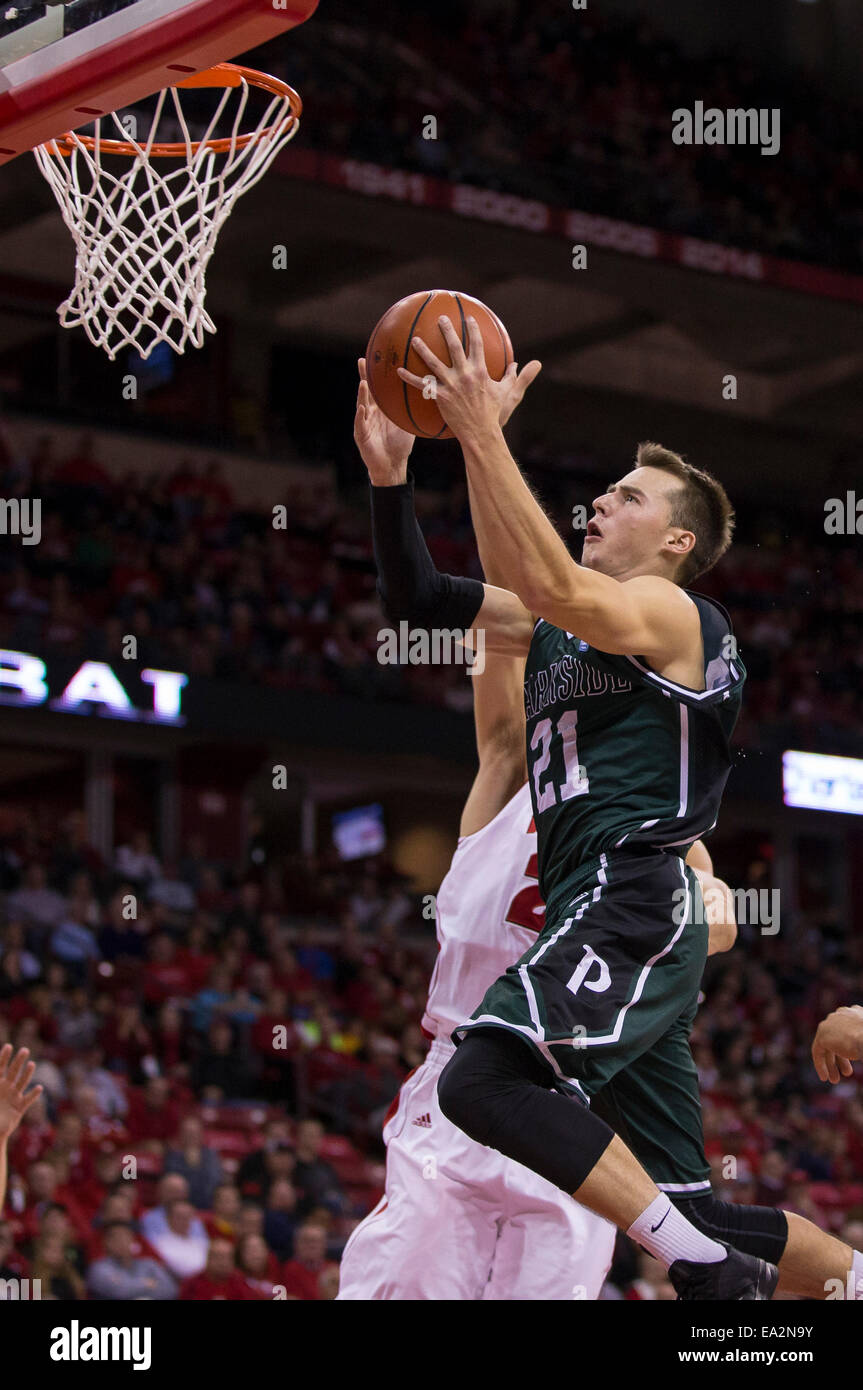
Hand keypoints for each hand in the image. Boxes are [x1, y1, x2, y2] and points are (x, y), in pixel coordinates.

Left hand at [0, 1045, 42, 1141]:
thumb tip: (18, 1081)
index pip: (0, 1068)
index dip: (3, 1057)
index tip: (8, 1046)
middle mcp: (6, 1088)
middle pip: (13, 1072)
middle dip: (18, 1061)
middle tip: (24, 1050)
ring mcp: (14, 1097)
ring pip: (21, 1083)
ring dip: (26, 1074)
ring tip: (31, 1064)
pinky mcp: (19, 1108)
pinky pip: (28, 1100)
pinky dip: (33, 1094)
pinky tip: (38, 1088)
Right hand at [354, 357, 413, 484]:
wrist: (391, 465)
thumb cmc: (399, 444)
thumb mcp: (408, 422)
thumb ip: (415, 410)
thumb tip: (434, 396)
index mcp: (381, 408)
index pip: (379, 387)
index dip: (378, 373)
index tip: (379, 355)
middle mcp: (371, 412)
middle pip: (367, 390)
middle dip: (364, 375)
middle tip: (363, 360)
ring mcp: (364, 422)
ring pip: (361, 404)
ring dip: (362, 393)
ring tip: (364, 382)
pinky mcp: (361, 435)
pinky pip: (360, 423)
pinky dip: (361, 416)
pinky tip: (362, 408)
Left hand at [398, 315, 540, 442]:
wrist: (481, 434)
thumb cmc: (495, 415)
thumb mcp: (510, 394)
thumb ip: (519, 377)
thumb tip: (533, 364)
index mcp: (480, 371)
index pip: (477, 344)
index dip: (473, 329)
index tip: (469, 318)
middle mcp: (465, 374)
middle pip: (454, 347)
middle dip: (447, 331)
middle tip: (441, 319)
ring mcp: (451, 385)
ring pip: (434, 363)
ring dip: (423, 350)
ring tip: (414, 339)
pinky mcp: (440, 397)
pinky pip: (422, 386)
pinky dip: (409, 378)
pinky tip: (398, 371)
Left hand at [812, 1005, 862, 1082]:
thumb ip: (861, 1043)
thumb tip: (862, 1054)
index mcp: (855, 1012)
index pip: (848, 1029)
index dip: (850, 1047)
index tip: (855, 1059)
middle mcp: (842, 1014)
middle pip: (838, 1037)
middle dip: (841, 1058)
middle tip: (846, 1073)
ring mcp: (830, 1023)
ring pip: (828, 1045)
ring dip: (831, 1064)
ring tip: (835, 1080)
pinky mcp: (823, 1035)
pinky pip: (818, 1051)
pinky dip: (821, 1064)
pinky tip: (825, 1077)